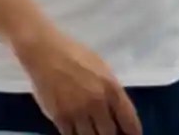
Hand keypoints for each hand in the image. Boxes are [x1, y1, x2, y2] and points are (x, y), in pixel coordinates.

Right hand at [13, 27, 142, 134]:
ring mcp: (78, 112)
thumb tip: (117, 113)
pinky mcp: (60, 117)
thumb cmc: (75, 55)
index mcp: (112, 88)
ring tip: (93, 132)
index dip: (133, 133)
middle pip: (110, 134)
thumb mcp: (102, 69)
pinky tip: (77, 132)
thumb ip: (111, 92)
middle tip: (109, 134)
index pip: (129, 121)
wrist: (45, 52)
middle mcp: (98, 103)